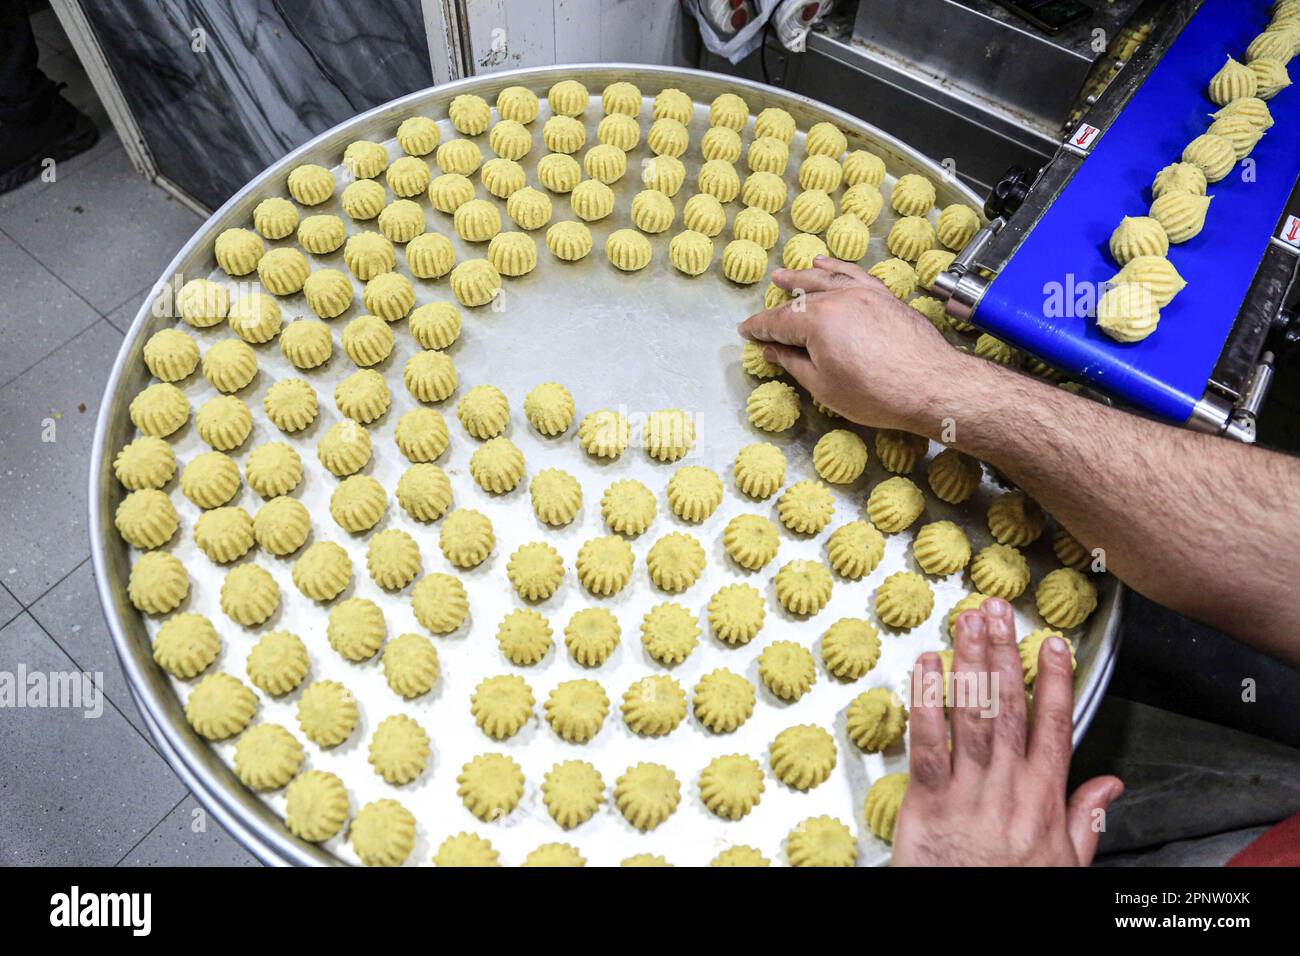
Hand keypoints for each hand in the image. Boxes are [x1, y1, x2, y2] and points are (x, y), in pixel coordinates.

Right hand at [737, 257, 968, 432]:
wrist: (932, 385)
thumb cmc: (877, 393)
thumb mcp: (824, 387)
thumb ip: (794, 364)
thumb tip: (773, 351)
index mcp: (817, 321)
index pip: (778, 322)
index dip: (759, 328)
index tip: (746, 332)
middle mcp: (839, 298)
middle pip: (801, 297)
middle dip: (779, 303)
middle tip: (764, 308)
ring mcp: (864, 293)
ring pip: (826, 279)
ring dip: (802, 276)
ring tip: (786, 274)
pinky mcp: (884, 296)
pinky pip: (854, 274)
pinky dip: (837, 268)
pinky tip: (826, 266)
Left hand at [892, 598, 1123, 865]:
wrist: (969, 922)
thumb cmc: (1012, 890)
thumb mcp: (1065, 861)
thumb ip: (1087, 817)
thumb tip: (1111, 783)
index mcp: (1043, 797)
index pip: (1054, 725)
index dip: (1054, 681)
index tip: (1052, 643)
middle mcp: (1010, 787)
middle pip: (1009, 708)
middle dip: (1003, 654)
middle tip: (998, 610)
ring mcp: (970, 792)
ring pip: (972, 715)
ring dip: (968, 663)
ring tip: (967, 622)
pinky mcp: (929, 802)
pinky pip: (928, 744)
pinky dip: (926, 702)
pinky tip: (924, 668)